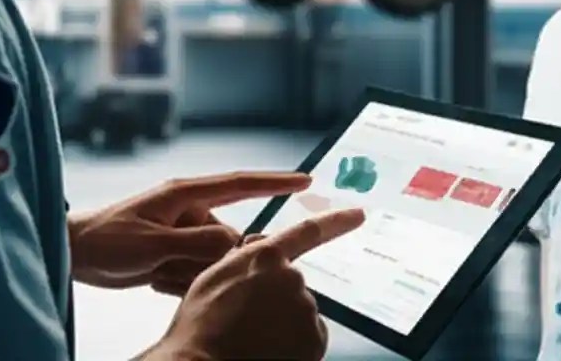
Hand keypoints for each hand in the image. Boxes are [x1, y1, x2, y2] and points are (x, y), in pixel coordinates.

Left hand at [68, 171, 311, 292]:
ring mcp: (183, 233)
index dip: (275, 182)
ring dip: (190, 272)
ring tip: (155, 271)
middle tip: (172, 263)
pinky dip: (181, 280)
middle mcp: (189, 211)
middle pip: (228, 236)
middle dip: (210, 258)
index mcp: (185, 194)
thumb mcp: (152, 242)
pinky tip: (153, 278)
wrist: (75, 255)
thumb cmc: (106, 239)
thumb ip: (196, 242)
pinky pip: (197, 271)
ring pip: (214, 259)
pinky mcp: (176, 252)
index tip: (306, 180)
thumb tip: (236, 242)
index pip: (240, 184)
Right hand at [145, 207, 366, 360]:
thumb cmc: (201, 327)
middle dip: (277, 298)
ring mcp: (306, 307)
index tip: (359, 214)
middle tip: (249, 320)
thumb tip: (256, 249)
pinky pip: (309, 338)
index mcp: (265, 257)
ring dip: (284, 324)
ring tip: (254, 338)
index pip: (308, 232)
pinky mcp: (315, 337)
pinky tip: (270, 350)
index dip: (336, 221)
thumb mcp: (212, 278)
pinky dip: (295, 345)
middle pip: (292, 285)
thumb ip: (242, 259)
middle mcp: (292, 277)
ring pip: (299, 314)